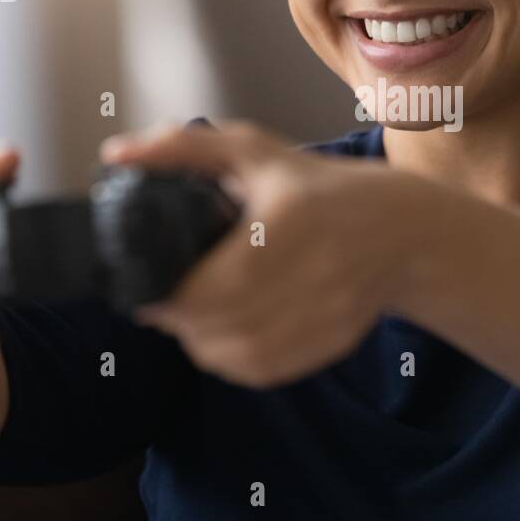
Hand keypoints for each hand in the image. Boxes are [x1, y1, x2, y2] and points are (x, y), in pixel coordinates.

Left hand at [100, 121, 428, 389]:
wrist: (402, 230)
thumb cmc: (320, 187)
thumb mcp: (256, 152)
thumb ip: (184, 149)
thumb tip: (117, 153)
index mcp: (292, 220)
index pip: (213, 283)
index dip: (168, 295)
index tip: (144, 284)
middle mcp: (317, 271)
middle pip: (221, 323)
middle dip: (178, 319)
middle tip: (160, 299)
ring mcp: (329, 313)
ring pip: (239, 355)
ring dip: (200, 342)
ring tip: (192, 315)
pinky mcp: (332, 344)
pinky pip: (263, 371)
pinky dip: (232, 361)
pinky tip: (225, 334)